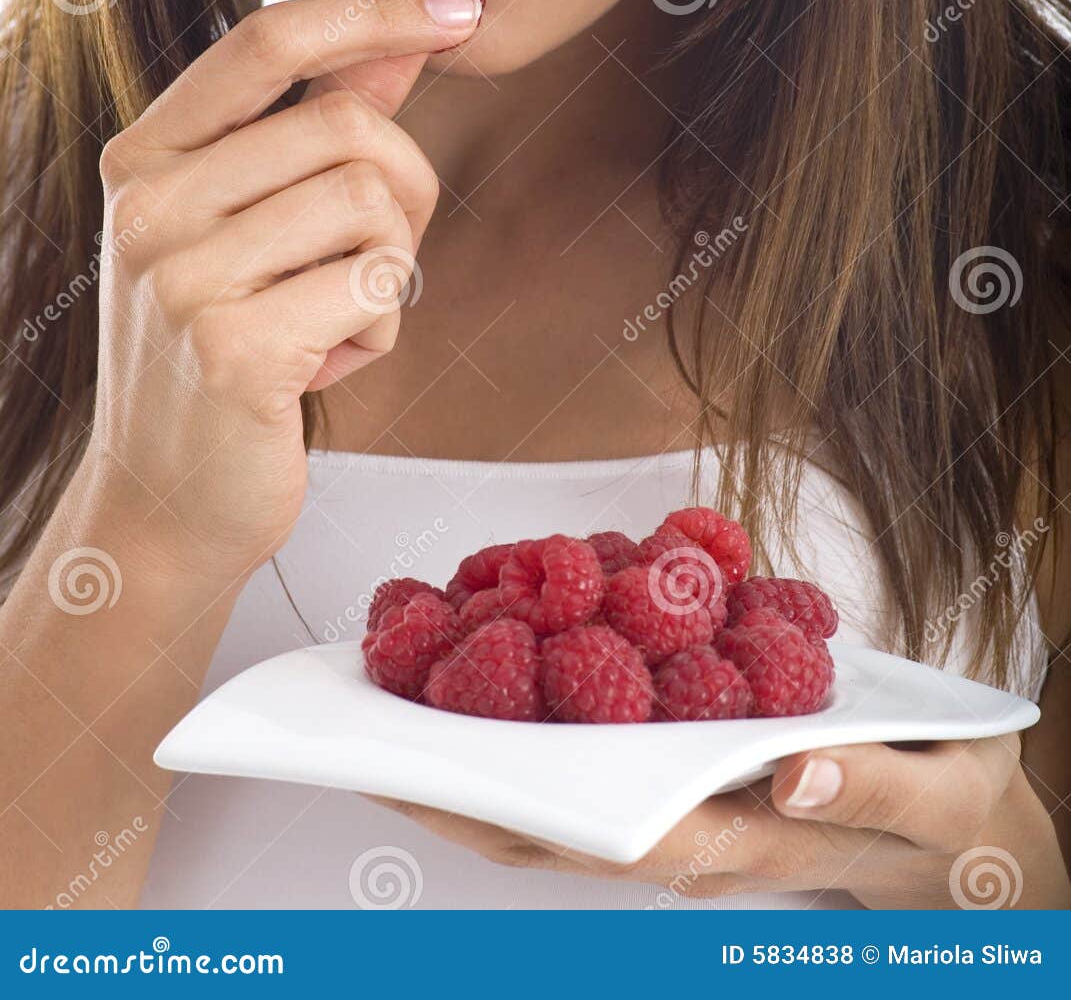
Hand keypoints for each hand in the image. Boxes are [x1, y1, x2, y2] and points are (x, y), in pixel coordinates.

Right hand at [86, 0, 479, 582]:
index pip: (266, 40)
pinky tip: (322, 364)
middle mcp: (148, 207)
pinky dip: (379, 327)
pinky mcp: (234, 349)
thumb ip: (320, 122)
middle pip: (345, 125)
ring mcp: (182, 278)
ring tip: (328, 317)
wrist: (165, 502)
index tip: (459, 8)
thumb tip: (404, 35)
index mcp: (143, 158)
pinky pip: (376, 285)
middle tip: (380, 252)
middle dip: (404, 186)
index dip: (373, 11)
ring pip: (372, 203)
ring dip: (388, 267)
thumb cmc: (221, 349)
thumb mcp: (249, 225)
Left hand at [367, 731, 1070, 907]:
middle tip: (366, 728)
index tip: (426, 780)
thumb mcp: (939, 801)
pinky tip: (494, 642)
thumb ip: (871, 788)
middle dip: (455, 779)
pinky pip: (592, 737)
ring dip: (478, 738)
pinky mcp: (680, 759)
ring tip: (398, 679)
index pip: (606, 838)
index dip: (512, 808)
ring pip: (556, 782)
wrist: (952, 821)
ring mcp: (677, 795)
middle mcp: (685, 824)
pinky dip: (536, 695)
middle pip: (551, 817)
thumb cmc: (942, 815)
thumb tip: (792, 770)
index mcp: (736, 839)